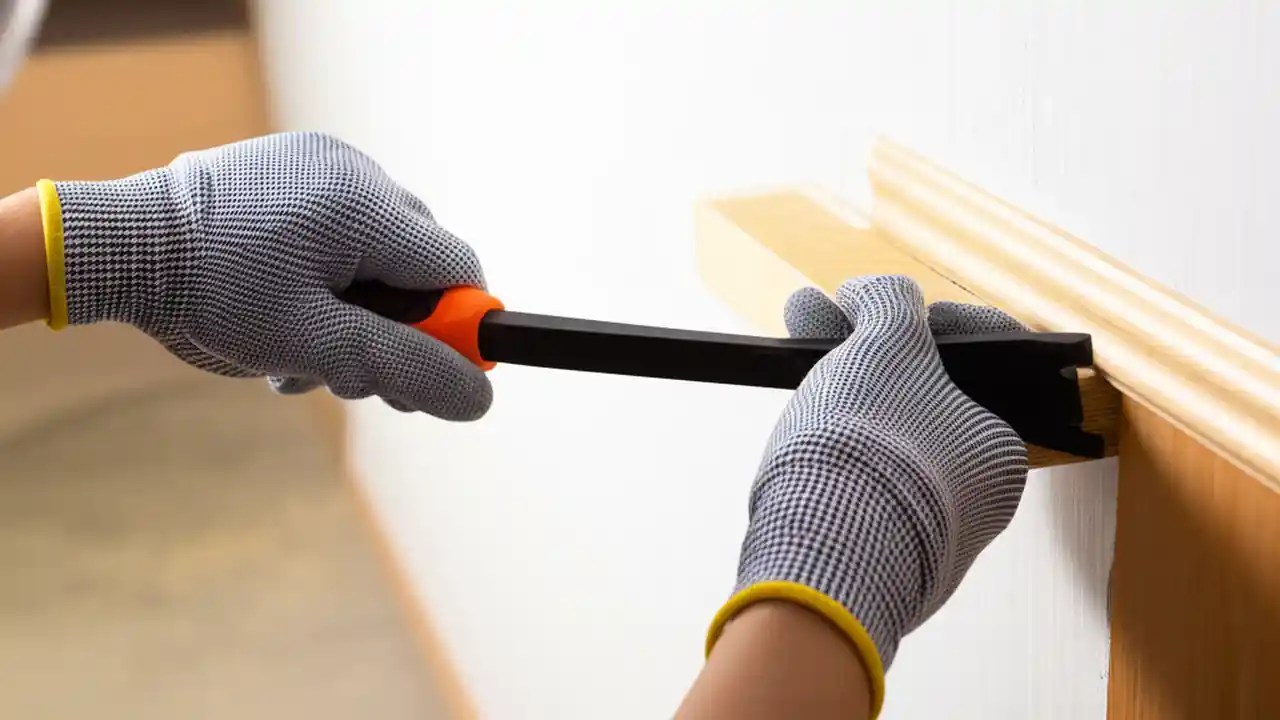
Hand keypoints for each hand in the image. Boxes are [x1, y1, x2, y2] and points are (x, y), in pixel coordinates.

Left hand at [45, 132, 490, 419]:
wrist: (116, 246)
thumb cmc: (207, 293)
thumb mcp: (312, 344)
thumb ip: (402, 368)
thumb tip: (478, 396)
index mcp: (365, 206)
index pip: (455, 271)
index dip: (452, 332)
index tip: (419, 376)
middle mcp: (353, 171)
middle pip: (419, 267)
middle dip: (394, 332)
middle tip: (349, 378)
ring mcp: (320, 165)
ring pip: (378, 256)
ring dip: (355, 315)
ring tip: (299, 353)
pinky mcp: (292, 170)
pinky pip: (341, 232)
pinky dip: (328, 280)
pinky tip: (286, 315)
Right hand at [707, 276, 1028, 715]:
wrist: (824, 561)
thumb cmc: (873, 447)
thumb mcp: (888, 345)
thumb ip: (888, 302)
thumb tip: (874, 292)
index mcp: (1000, 447)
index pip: (987, 363)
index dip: (935, 318)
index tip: (887, 304)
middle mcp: (972, 494)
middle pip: (922, 391)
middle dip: (869, 344)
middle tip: (823, 316)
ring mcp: (920, 526)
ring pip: (883, 430)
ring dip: (841, 378)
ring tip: (793, 339)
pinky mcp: (870, 548)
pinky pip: (855, 474)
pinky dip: (830, 435)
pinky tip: (795, 409)